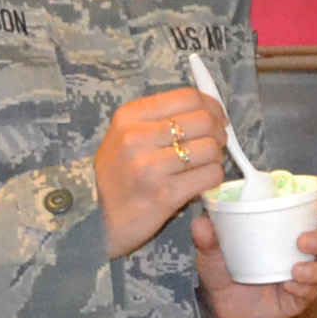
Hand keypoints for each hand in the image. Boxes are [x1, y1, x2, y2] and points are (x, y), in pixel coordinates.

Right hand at [92, 86, 226, 256]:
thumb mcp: (123, 136)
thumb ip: (158, 118)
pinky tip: (202, 181)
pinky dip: (214, 177)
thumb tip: (207, 108)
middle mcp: (137, 137)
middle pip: (203, 121)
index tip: (217, 118)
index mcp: (129, 116)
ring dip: (216, 157)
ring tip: (205, 164)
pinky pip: (210, 175)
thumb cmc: (118, 176)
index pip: (187, 97)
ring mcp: (150, 167)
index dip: (212, 106)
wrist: (98, 220)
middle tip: (216, 144)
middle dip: (218, 132)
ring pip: (211, 148)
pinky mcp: (165, 194)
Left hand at [196, 189, 316, 317]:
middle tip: (302, 240)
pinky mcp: (301, 297)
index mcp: (290, 224)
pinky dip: (305, 286)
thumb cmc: (223, 265)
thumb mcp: (212, 250)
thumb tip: (202, 222)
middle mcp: (305, 247)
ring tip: (296, 269)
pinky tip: (289, 284)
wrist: (217, 303)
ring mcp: (307, 273)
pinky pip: (314, 290)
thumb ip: (208, 238)